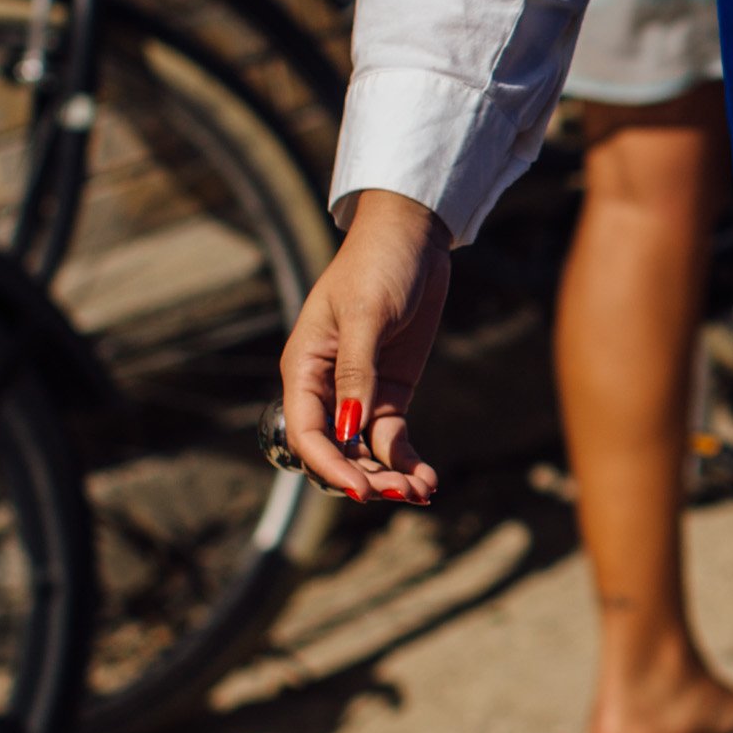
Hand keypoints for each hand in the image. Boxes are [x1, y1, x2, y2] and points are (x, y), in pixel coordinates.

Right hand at [278, 189, 450, 504]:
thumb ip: (357, 373)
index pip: (306, 433)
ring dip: (389, 477)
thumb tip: (350, 431)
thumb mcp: (366, 315)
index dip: (329, 467)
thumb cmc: (377, 265)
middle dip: (365, 478)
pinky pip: (392, 440)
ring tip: (423, 490)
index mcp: (303, 368)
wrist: (412, 239)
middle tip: (405, 493)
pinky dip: (407, 461)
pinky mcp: (391, 394)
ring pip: (365, 454)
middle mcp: (326, 389)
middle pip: (336, 452)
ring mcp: (360, 394)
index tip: (361, 491)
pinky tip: (429, 478)